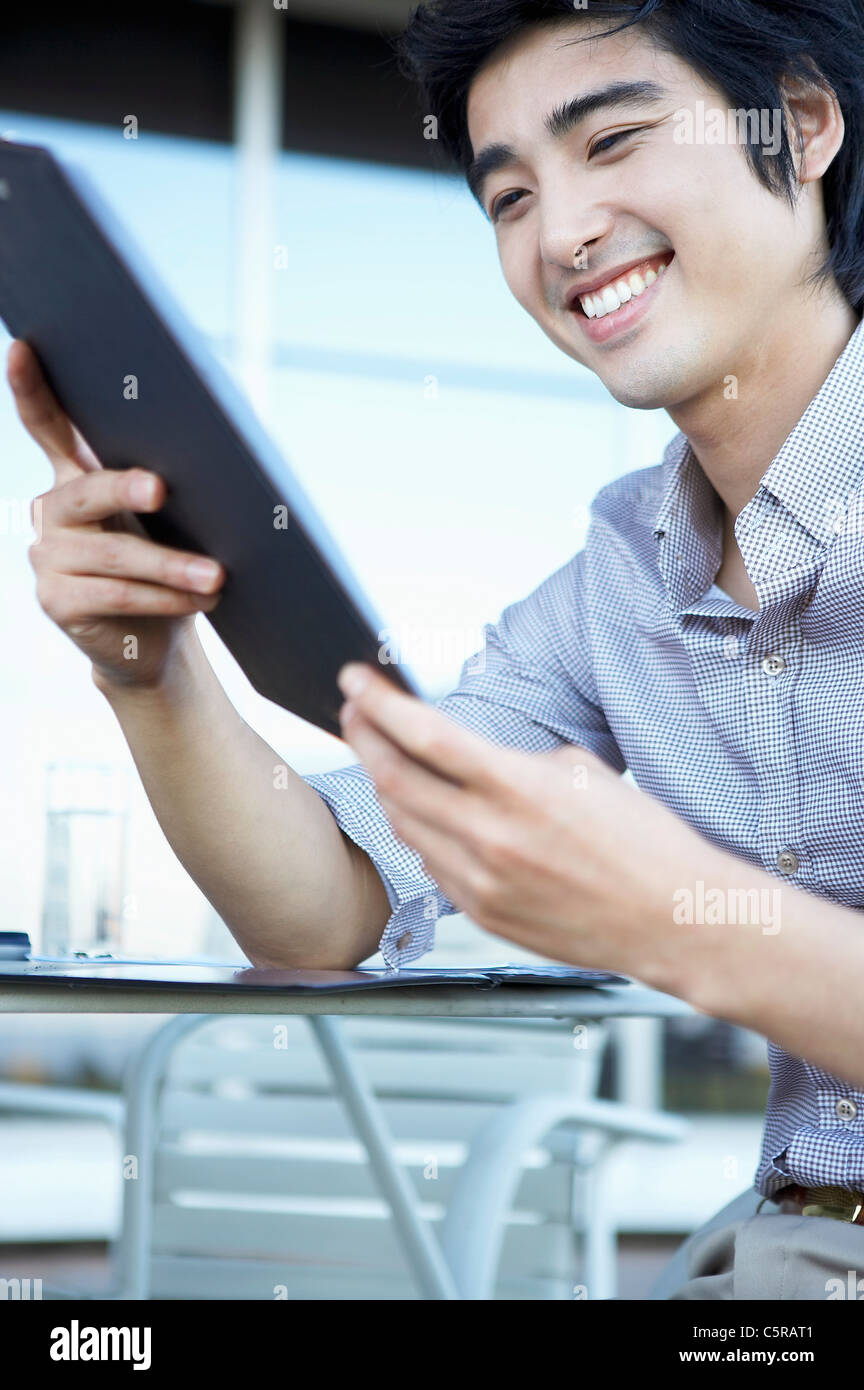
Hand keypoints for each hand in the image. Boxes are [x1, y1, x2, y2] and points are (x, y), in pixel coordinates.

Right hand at [8, 340, 225, 688]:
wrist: (153, 637)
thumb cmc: (166, 563)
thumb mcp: (168, 520)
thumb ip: (167, 483)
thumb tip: (220, 461)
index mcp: (74, 474)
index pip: (46, 424)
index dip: (31, 388)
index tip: (23, 348)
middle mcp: (50, 509)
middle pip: (88, 491)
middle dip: (126, 489)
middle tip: (161, 490)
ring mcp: (46, 556)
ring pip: (115, 554)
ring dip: (172, 565)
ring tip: (217, 575)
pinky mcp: (56, 601)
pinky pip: (116, 595)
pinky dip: (164, 597)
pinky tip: (199, 598)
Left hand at [335, 661, 725, 985]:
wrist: (673, 921)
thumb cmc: (643, 843)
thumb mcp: (583, 773)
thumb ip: (517, 761)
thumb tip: (475, 756)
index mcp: (521, 789)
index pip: (426, 736)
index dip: (379, 705)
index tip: (353, 683)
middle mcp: (492, 837)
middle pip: (394, 779)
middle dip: (363, 738)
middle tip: (352, 714)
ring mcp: (481, 881)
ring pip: (403, 824)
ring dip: (385, 785)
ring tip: (382, 757)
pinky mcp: (482, 913)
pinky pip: (429, 863)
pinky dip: (417, 830)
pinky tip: (421, 812)